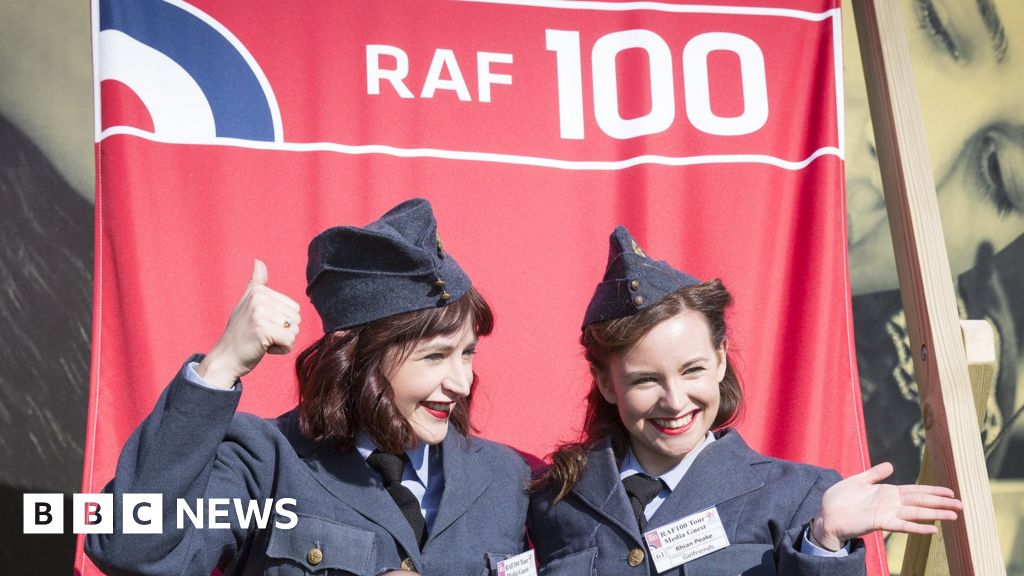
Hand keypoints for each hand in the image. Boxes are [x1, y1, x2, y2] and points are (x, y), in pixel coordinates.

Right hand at [197, 259, 300, 388]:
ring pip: (294, 331)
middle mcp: (259, 298)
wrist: (225, 358)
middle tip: (261, 335)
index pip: (293, 308)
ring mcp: (260, 313)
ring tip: (261, 340)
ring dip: (281, 341)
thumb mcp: (246, 304)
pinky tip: (263, 348)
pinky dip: (280, 349)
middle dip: (283, 332)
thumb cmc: (240, 333)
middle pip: (296, 319)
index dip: (281, 322)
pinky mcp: (263, 329)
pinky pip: (289, 341)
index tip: (261, 325)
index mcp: (259, 290)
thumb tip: (258, 261)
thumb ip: (255, 283)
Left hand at [811, 462, 961, 551]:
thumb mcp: (857, 481)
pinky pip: (902, 525)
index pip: (915, 490)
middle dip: (941, 502)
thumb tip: (891, 465)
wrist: (825, 515)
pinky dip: (918, 527)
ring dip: (936, 514)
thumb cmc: (839, 500)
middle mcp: (891, 503)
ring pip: (917, 513)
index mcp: (887, 492)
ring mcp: (887, 513)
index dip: (932, 490)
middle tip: (962, 504)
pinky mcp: (880, 522)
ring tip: (955, 516)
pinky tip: (933, 530)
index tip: (950, 491)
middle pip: (921, 501)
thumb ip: (874, 474)